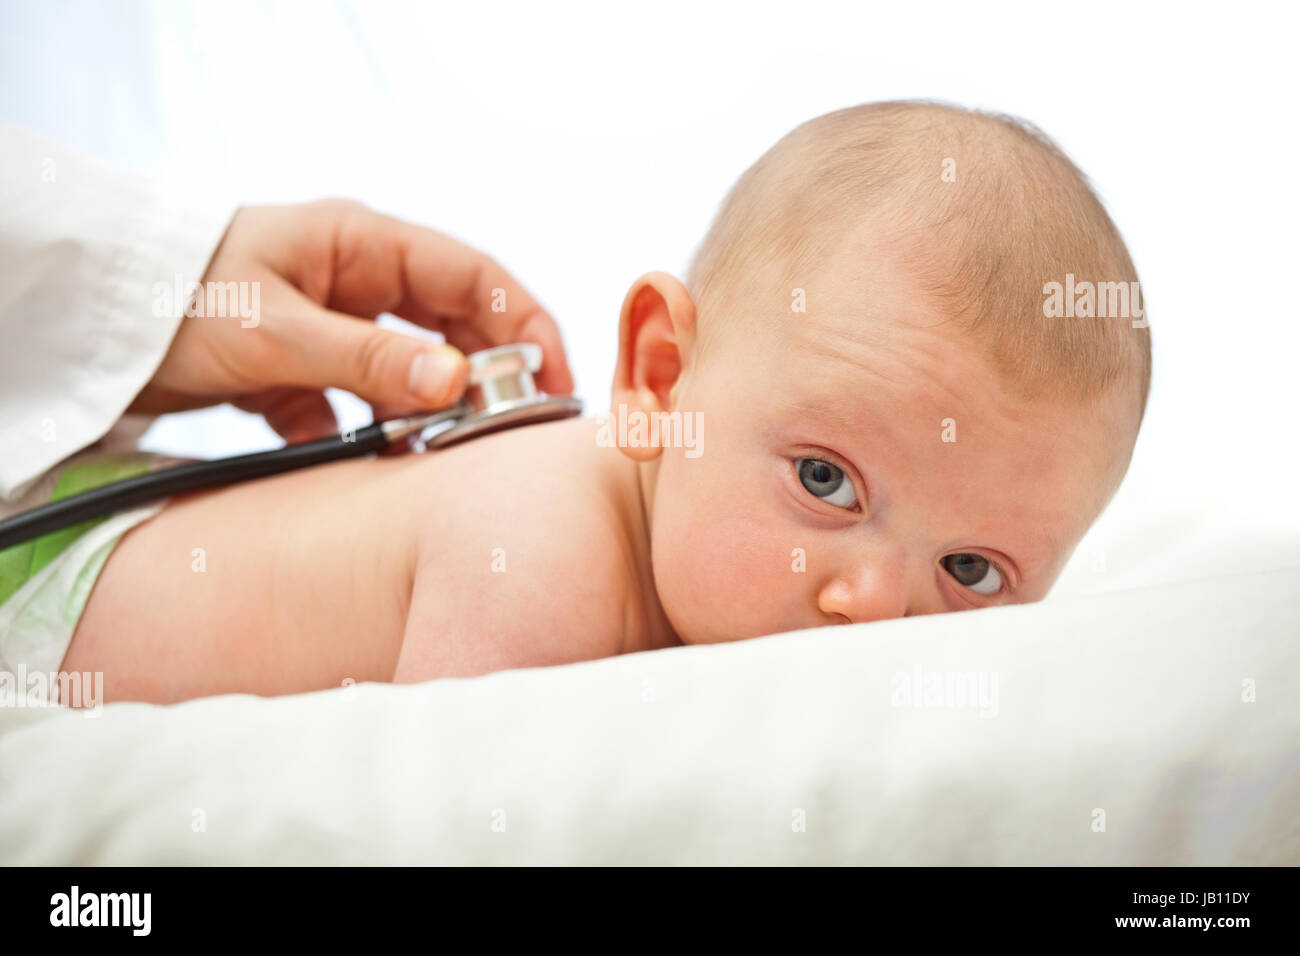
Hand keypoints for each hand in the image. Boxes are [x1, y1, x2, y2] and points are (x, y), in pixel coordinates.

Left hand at [130, 199, 573, 441]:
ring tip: (441, 453)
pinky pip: (357, 403)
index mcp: (363, 243)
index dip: (525, 325)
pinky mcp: (303, 370)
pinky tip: (367, 460)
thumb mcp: (276, 330)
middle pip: (451, 326)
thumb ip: (369, 359)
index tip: (556, 381)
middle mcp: (357, 279)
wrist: (93, 325)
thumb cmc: (177, 300)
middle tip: (511, 430)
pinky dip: (367, 433)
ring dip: (426, 412)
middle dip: (486, 376)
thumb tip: (459, 385)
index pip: (473, 277)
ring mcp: (332, 325)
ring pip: (408, 371)